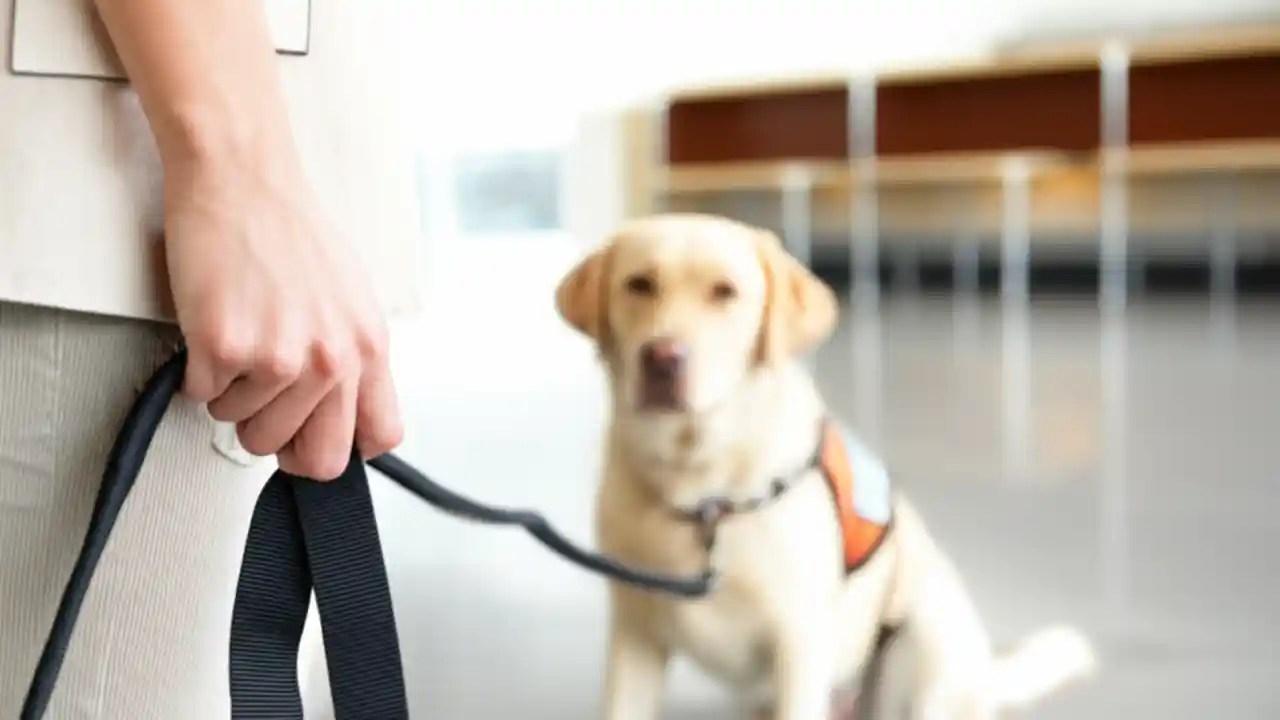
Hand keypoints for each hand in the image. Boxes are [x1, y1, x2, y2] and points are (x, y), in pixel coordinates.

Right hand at [163, 144, 402, 479]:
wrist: (243, 180)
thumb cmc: (290, 233)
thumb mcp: (351, 299)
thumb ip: (351, 357)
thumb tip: (339, 411)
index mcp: (370, 347)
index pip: (379, 437)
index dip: (343, 447)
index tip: (316, 438)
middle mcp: (333, 359)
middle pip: (317, 459)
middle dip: (284, 443)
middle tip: (263, 409)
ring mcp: (281, 357)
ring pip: (250, 431)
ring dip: (234, 398)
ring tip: (238, 344)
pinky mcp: (227, 347)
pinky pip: (204, 397)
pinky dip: (198, 373)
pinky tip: (211, 328)